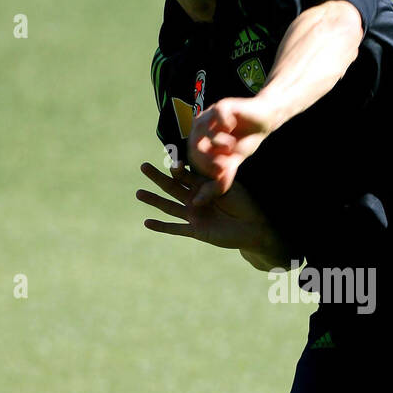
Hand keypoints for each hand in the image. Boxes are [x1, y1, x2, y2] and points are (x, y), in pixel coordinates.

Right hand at [136, 160, 275, 249]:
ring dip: (154, 200)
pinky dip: (162, 227)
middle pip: (172, 186)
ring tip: (138, 193)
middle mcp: (195, 199)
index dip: (177, 168)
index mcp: (203, 186)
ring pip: (169, 206)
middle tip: (143, 166)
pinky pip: (176, 228)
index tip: (172, 162)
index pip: (185, 174)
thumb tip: (198, 167)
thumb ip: (210, 180)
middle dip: (158, 177)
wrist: (253, 227)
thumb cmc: (245, 204)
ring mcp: (194, 215)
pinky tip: (147, 222)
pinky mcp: (196, 231)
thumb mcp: (227, 187)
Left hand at [187, 97, 274, 205]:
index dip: (206, 168)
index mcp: (200, 141)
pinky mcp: (223, 105)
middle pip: (195, 147)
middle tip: (225, 164)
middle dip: (210, 159)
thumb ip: (218, 182)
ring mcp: (210, 114)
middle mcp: (201, 127)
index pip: (193, 159)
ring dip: (220, 143)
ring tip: (232, 148)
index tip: (223, 170)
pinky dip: (225, 123)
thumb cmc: (246, 140)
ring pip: (204, 132)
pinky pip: (218, 115)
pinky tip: (232, 127)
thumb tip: (197, 203)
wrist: (264, 120)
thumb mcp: (233, 164)